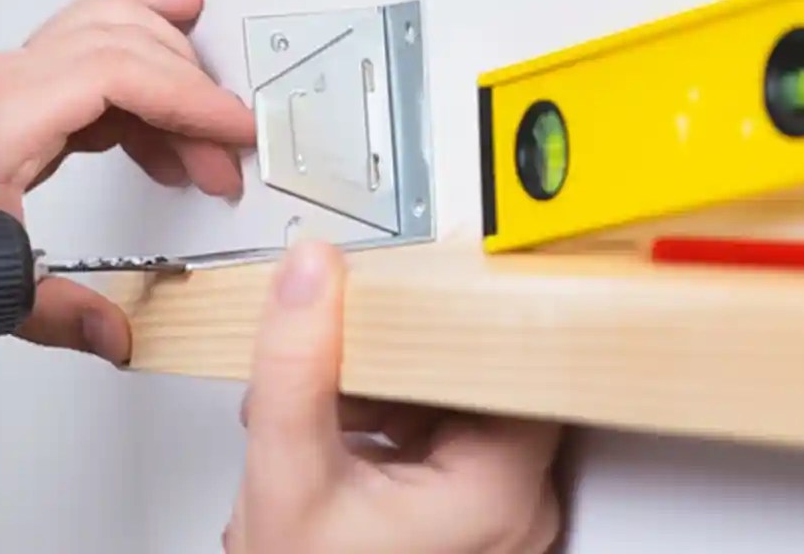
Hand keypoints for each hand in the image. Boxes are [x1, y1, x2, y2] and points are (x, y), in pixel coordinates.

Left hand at [0, 0, 255, 363]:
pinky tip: (177, 65)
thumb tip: (116, 334)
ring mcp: (24, 79)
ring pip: (116, 35)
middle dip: (193, 96)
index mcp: (7, 115)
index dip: (185, 96)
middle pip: (127, 47)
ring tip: (216, 125)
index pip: (116, 74)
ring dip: (178, 74)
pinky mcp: (32, 91)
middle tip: (232, 148)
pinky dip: (150, 58)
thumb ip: (54, 312)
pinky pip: (102, 53)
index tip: (231, 129)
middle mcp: (15, 82)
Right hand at [224, 241, 561, 553]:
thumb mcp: (287, 472)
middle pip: (480, 381)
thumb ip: (295, 366)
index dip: (461, 316)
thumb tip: (311, 279)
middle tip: (346, 354)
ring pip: (458, 409)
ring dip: (389, 394)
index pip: (516, 358)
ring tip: (327, 407)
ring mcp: (495, 522)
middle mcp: (515, 511)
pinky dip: (394, 429)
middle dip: (400, 360)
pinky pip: (445, 445)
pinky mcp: (470, 525)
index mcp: (498, 495)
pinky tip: (341, 436)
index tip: (421, 289)